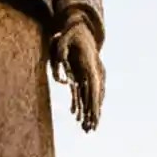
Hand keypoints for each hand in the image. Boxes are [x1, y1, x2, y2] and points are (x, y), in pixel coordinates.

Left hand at [50, 13, 104, 131]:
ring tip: (88, 129)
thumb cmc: (71, 34)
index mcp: (89, 65)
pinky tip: (79, 117)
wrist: (81, 27)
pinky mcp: (86, 76)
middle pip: (95, 96)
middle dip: (94, 113)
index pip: (94, 88)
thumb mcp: (62, 39)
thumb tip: (62, 78)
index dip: (94, 103)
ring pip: (93, 97)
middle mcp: (94, 72)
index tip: (95, 116)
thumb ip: (60, 54)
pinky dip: (84, 105)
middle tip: (92, 129)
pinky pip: (86, 93)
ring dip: (91, 113)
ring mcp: (92, 75)